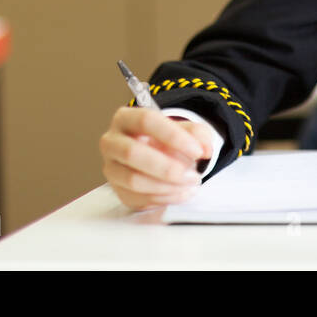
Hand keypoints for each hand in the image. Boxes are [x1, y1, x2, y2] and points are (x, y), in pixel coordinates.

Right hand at [100, 107, 216, 210]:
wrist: (154, 155)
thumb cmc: (165, 139)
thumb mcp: (184, 129)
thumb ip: (198, 134)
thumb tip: (205, 149)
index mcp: (125, 118)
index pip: (146, 121)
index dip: (173, 136)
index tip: (197, 151)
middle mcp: (112, 142)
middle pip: (132, 153)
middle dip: (167, 167)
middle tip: (193, 175)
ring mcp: (111, 168)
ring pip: (133, 180)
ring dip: (167, 186)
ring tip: (190, 184)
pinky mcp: (117, 191)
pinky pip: (138, 198)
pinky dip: (164, 198)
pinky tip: (182, 193)